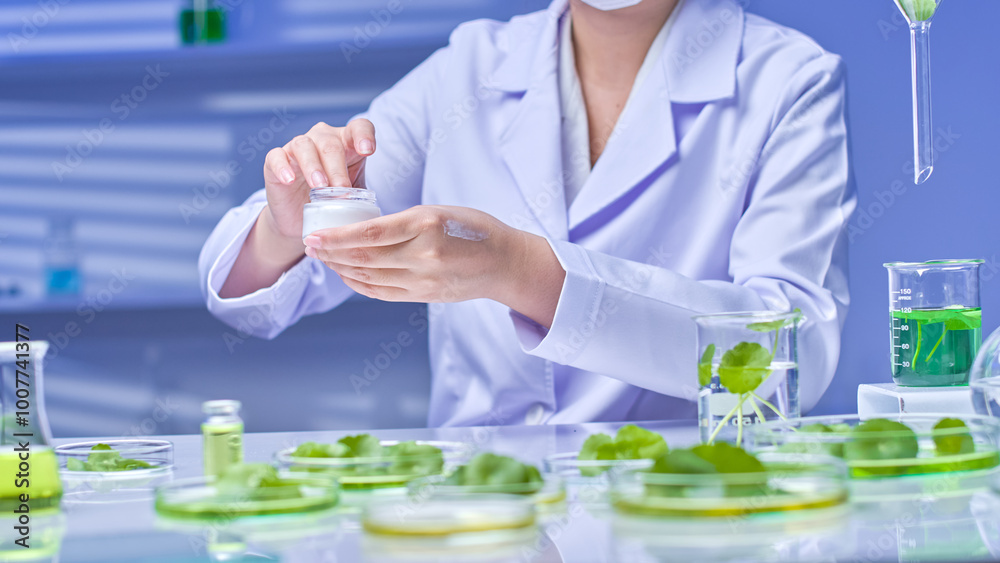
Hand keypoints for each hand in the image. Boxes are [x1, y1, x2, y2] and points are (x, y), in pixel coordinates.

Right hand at [219, 119, 374, 298]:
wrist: (302, 220)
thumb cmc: (333, 203)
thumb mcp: (354, 199)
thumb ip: (366, 198)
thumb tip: (386, 217)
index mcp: (347, 143)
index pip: (359, 127)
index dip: (364, 135)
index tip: (368, 151)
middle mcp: (322, 139)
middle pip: (331, 143)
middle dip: (338, 167)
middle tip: (342, 190)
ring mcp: (297, 147)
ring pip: (305, 146)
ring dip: (314, 166)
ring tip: (319, 187)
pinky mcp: (275, 161)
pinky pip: (277, 157)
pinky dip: (283, 166)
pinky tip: (289, 180)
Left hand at [302, 206, 566, 326]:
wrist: (505, 263)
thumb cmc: (474, 228)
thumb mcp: (441, 212)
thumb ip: (406, 222)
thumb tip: (364, 229)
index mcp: (427, 224)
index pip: (371, 232)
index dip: (338, 236)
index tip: (315, 234)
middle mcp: (424, 254)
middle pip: (365, 257)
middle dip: (332, 253)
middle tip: (310, 245)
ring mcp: (424, 279)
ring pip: (370, 276)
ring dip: (342, 268)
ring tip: (323, 259)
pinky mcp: (424, 295)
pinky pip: (382, 292)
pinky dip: (360, 284)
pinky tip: (346, 275)